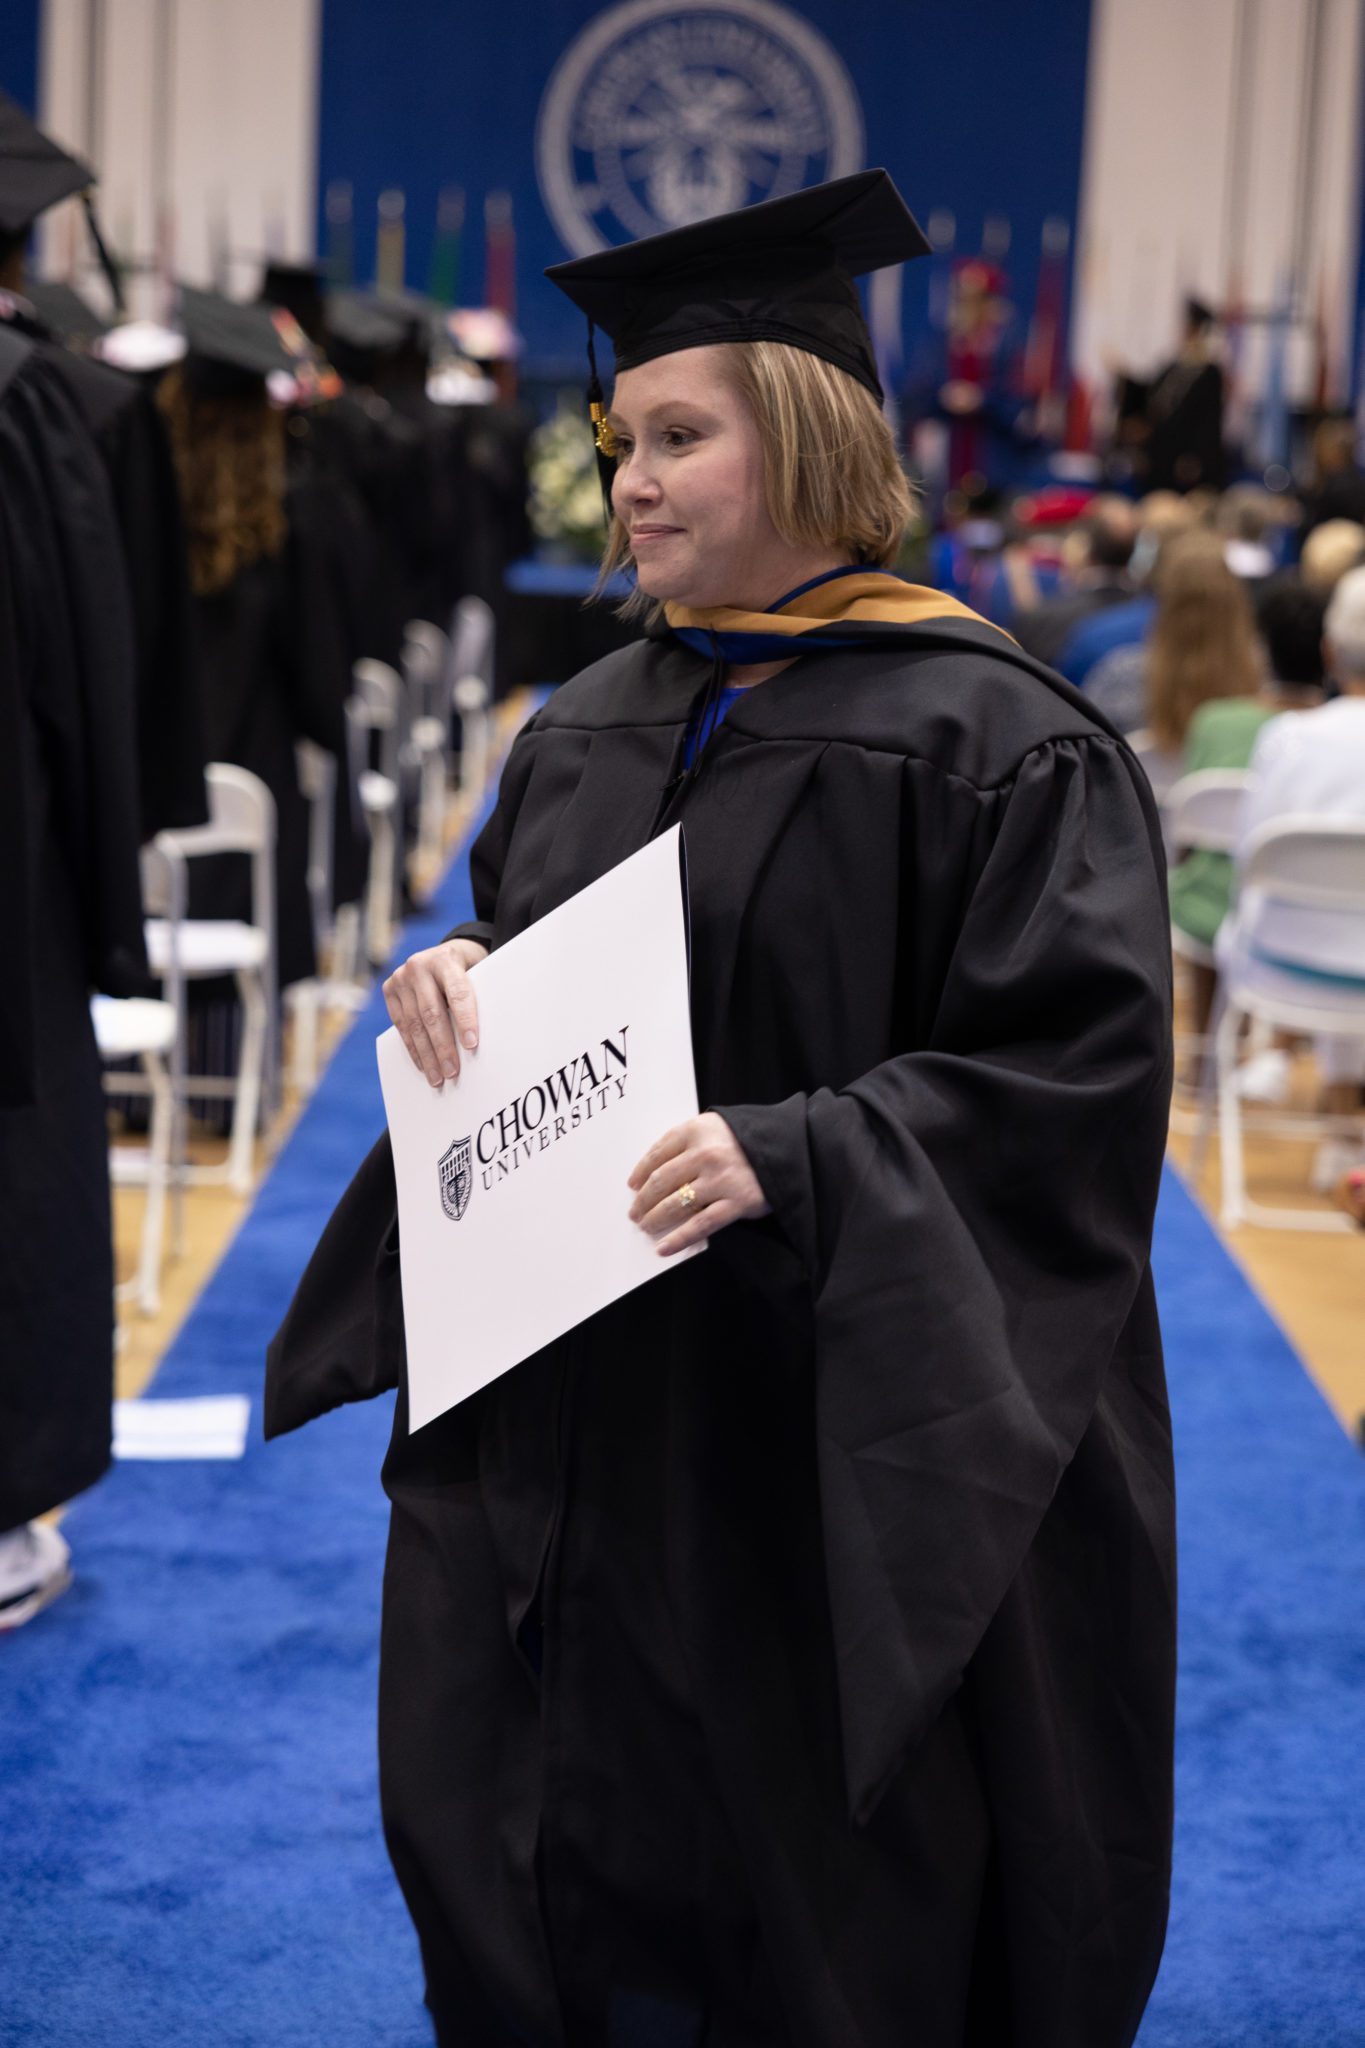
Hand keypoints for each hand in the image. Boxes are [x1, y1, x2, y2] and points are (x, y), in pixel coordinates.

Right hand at [383, 938, 488, 1087]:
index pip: (457, 993)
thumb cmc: (467, 969)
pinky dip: (413, 1048)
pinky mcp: (389, 990)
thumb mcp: (477, 973)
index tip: (472, 1045)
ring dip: (427, 1055)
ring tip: (438, 1077)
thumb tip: (478, 1040)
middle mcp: (419, 966)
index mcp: (445, 959)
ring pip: (414, 1024)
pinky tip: (423, 1065)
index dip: (465, 1020)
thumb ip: (478, 997)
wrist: (443, 953)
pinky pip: (401, 1025)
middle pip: (432, 1013)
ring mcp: (401, 978)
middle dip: (443, 1046)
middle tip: (452, 1072)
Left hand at [627, 1112, 769, 1257]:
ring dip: (655, 1218)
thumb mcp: (716, 1126)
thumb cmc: (748, 1139)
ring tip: (646, 1226)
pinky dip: (678, 1239)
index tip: (632, 1185)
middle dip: (643, 1200)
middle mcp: (706, 1153)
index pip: (658, 1152)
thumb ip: (688, 1140)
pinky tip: (663, 1248)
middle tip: (634, 1212)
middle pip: (662, 1181)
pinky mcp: (737, 1203)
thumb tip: (652, 1169)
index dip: (641, 1171)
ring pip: (676, 1204)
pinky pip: (700, 1225)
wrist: (791, 1150)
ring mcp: (721, 1180)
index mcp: (697, 1130)